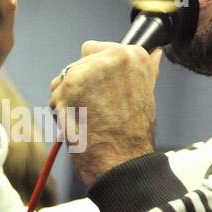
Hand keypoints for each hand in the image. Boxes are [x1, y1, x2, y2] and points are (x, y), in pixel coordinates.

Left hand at [49, 42, 162, 187]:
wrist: (122, 161)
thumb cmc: (133, 135)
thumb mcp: (148, 94)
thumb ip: (146, 70)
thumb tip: (156, 52)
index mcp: (135, 55)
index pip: (96, 50)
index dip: (97, 75)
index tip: (106, 93)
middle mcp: (114, 57)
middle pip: (78, 62)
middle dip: (82, 85)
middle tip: (97, 110)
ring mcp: (91, 69)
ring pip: (64, 77)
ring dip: (69, 97)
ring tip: (89, 117)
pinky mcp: (70, 84)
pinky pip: (55, 93)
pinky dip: (61, 109)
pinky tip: (77, 122)